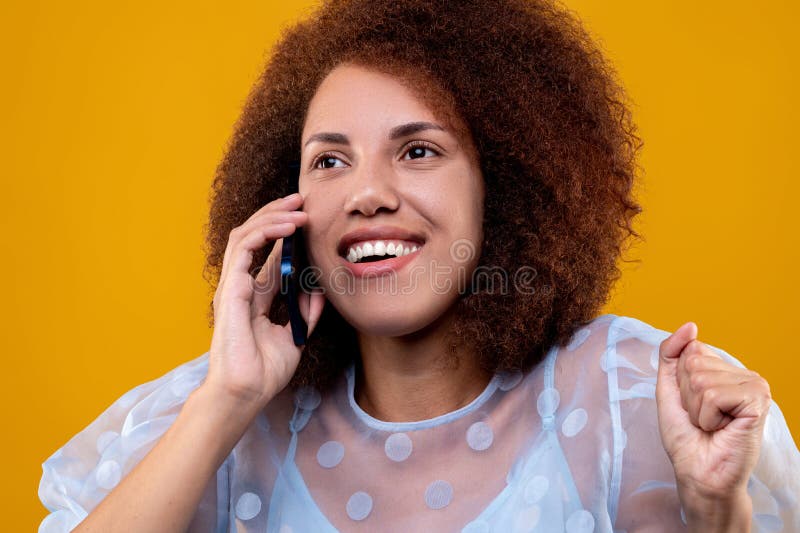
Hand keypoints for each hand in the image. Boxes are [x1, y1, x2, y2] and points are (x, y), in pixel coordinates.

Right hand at [205, 192, 324, 407]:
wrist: (246, 392)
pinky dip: (264, 231)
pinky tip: (287, 227)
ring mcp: (233, 285)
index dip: (286, 233)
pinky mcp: (230, 288)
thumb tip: (320, 290)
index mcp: (256, 296)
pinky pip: (243, 247)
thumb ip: (306, 312)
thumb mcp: (295, 337)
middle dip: (277, 213)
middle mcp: (242, 285)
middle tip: (302, 199)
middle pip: (254, 236)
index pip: (268, 253)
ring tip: (297, 207)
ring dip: (272, 216)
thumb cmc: (264, 372)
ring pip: (245, 234)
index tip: (309, 217)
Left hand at [655, 322, 770, 507]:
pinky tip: (721, 428)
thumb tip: (691, 326)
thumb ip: (672, 353)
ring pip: (701, 379)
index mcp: (723, 368)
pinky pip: (714, 394)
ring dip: (696, 409)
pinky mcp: (758, 400)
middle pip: (693, 363)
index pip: (689, 349)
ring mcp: (754, 385)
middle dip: (687, 395)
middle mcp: (742, 372)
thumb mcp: (669, 388)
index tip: (691, 404)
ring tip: (711, 425)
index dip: (679, 380)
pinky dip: (708, 417)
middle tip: (701, 418)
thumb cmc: (685, 435)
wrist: (698, 471)